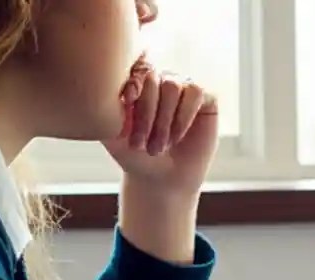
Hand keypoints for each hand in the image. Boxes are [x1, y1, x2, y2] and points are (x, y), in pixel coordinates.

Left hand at [103, 58, 219, 195]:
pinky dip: (183, 117)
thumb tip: (112, 84)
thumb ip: (107, 107)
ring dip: (164, 119)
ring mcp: (184, 85)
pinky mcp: (206, 97)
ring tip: (158, 146)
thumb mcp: (112, 132)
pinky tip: (177, 137)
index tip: (128, 101)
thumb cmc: (135, 155)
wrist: (163, 178)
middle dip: (146, 112)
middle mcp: (160, 78)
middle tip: (140, 144)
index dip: (132, 82)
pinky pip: (196, 92)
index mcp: (136, 80)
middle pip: (153, 77)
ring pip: (173, 85)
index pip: (133, 67)